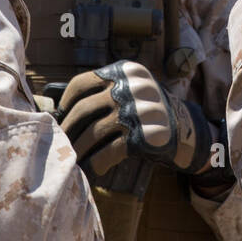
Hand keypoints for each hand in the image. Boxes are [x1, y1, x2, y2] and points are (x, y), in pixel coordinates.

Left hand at [57, 61, 227, 180]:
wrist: (185, 130)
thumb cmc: (145, 112)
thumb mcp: (129, 91)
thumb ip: (100, 92)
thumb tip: (56, 109)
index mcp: (125, 71)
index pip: (82, 83)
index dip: (66, 102)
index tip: (59, 118)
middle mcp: (131, 88)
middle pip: (84, 110)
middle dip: (68, 130)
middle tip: (60, 143)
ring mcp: (138, 111)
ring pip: (93, 133)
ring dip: (78, 149)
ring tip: (71, 159)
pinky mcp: (144, 136)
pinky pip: (109, 152)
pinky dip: (95, 163)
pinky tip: (91, 169)